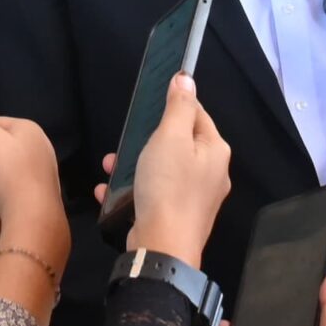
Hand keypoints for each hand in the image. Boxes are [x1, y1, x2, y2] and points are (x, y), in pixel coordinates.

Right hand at [128, 73, 231, 263]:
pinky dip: (134, 189)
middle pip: (179, 142)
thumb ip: (178, 106)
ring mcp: (195, 198)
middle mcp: (212, 173)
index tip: (148, 109)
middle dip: (147, 139)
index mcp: (215, 151)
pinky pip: (155, 193)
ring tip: (110, 165)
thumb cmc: (168, 186)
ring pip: (164, 169)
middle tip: (125, 141)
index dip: (173, 106)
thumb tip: (186, 78)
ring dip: (135, 164)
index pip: (198, 113)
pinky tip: (110, 191)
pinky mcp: (177, 216)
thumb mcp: (170, 137)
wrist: (163, 247)